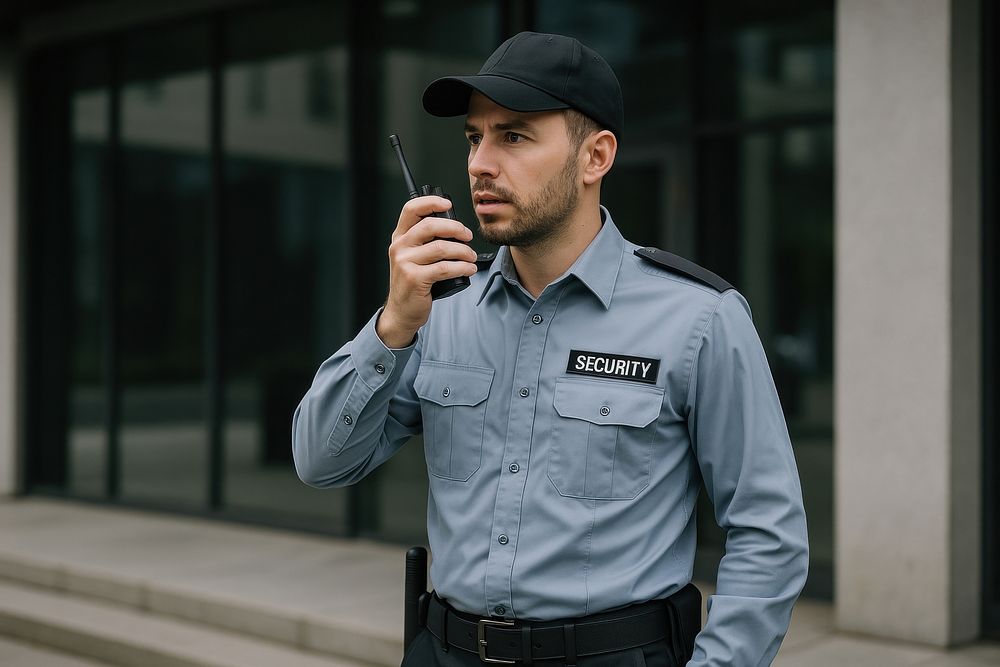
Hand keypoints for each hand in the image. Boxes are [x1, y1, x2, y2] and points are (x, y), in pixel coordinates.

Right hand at [376, 196, 477, 347]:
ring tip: (471, 257)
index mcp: (400, 237)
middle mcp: (399, 247)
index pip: (411, 209)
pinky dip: (462, 267)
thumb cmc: (414, 283)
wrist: (402, 311)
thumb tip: (456, 230)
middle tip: (467, 236)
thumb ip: (427, 241)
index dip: (431, 202)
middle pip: (430, 226)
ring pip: (441, 248)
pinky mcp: (414, 278)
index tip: (448, 204)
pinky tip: (468, 269)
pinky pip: (444, 268)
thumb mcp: (414, 257)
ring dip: (463, 251)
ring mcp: (405, 262)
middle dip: (455, 228)